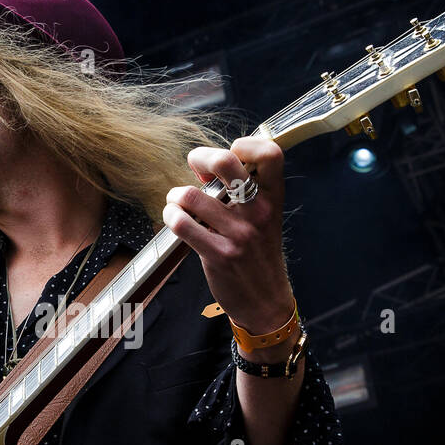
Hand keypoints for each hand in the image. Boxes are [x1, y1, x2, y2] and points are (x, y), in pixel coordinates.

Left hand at [162, 135, 296, 333]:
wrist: (265, 300)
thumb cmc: (258, 254)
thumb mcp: (264, 217)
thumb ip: (243, 191)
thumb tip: (206, 166)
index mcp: (273, 197)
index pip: (270, 153)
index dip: (245, 144)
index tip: (229, 155)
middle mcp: (258, 212)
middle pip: (226, 162)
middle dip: (201, 156)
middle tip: (195, 168)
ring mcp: (239, 234)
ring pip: (192, 195)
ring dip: (176, 195)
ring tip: (177, 202)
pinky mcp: (219, 254)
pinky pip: (183, 224)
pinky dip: (171, 216)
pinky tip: (174, 218)